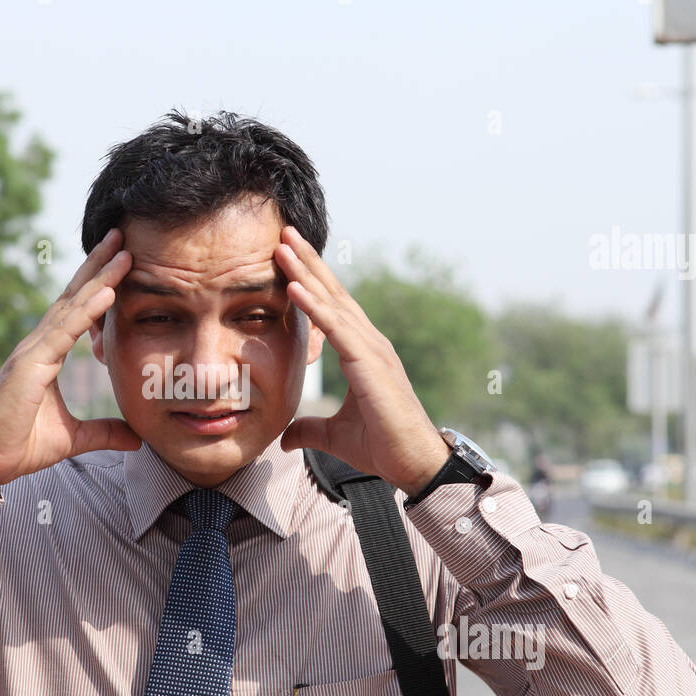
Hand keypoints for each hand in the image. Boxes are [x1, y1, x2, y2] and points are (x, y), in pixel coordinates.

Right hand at [0, 228, 142, 490]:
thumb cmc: (20, 446)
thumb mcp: (74, 438)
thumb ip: (104, 432)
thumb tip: (137, 437)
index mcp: (45, 354)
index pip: (77, 311)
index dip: (99, 284)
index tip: (122, 259)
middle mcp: (37, 345)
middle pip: (74, 297)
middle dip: (99, 265)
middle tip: (122, 235)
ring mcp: (31, 352)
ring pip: (71, 306)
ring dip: (99, 277)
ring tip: (123, 250)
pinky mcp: (28, 366)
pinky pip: (62, 333)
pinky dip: (86, 311)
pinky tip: (107, 291)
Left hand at [275, 226, 450, 494]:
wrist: (413, 464)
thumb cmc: (381, 446)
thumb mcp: (333, 437)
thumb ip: (309, 431)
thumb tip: (283, 437)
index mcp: (362, 351)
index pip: (330, 307)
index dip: (309, 280)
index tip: (286, 256)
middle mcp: (369, 342)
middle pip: (332, 293)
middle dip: (307, 261)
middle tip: (284, 231)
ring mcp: (372, 349)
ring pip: (333, 302)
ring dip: (306, 272)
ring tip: (283, 245)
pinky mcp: (370, 364)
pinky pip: (337, 329)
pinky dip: (314, 306)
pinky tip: (294, 286)